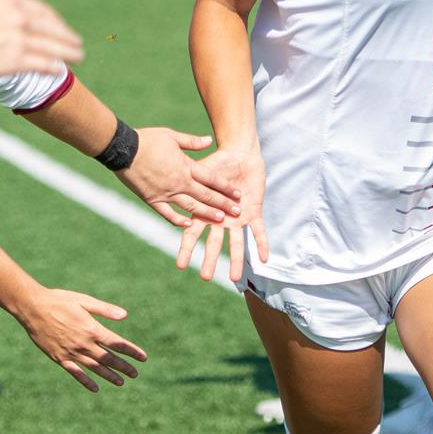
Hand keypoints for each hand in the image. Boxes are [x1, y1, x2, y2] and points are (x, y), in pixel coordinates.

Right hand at [0, 0, 79, 79]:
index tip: (61, 27)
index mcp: (12, 1)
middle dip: (67, 36)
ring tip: (78, 57)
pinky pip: (39, 64)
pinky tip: (58, 70)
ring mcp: (18, 39)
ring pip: (50, 47)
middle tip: (77, 43)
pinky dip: (51, 66)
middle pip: (51, 29)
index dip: (55, 20)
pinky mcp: (13, 60)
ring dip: (67, 52)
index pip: (42, 11)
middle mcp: (20, 18)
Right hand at [9, 286, 146, 391]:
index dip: (132, 351)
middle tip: (135, 374)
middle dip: (124, 367)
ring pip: (94, 368)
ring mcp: (71, 353)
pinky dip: (86, 381)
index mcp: (92, 329)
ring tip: (121, 382)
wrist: (32, 308)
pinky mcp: (59, 358)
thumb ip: (105, 310)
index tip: (143, 358)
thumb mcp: (84, 301)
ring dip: (109, 376)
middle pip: (109, 359)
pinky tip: (95, 388)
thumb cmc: (60, 301)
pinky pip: (76, 373)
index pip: (118, 344)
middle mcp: (84, 344)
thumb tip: (125, 315)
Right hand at [116, 126, 243, 226]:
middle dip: (223, 204)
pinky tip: (188, 224)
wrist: (123, 149)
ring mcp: (166, 193)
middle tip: (237, 212)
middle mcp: (179, 182)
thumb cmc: (148, 139)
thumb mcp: (172, 136)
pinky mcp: (152, 200)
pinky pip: (167, 213)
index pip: (212, 179)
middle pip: (206, 196)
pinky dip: (178, 220)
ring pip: (191, 207)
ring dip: (206, 214)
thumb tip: (209, 140)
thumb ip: (192, 141)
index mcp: (186, 166)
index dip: (226, 187)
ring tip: (220, 220)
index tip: (238, 195)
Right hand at [174, 143, 268, 283]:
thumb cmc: (217, 162)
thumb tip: (168, 177)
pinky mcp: (253, 212)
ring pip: (236, 243)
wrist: (240, 155)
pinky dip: (261, 244)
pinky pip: (258, 231)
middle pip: (213, 244)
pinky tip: (264, 259)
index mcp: (204, 211)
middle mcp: (220, 220)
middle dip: (209, 260)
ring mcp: (236, 219)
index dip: (186, 249)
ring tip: (233, 279)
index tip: (180, 265)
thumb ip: (188, 181)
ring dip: (235, 261)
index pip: (192, 234)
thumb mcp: (199, 173)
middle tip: (205, 277)